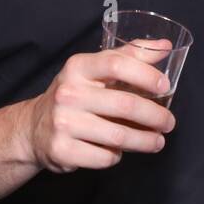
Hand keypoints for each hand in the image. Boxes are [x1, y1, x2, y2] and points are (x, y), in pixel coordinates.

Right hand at [24, 50, 176, 173]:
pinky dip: (117, 156)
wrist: (34, 128)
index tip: (165, 86)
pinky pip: (104, 156)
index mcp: (78, 68)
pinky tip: (118, 150)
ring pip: (118, 136)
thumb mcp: (95, 70)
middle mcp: (68, 93)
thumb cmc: (76, 94)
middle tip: (169, 123)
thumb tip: (165, 46)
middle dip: (155, 116)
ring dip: (145, 141)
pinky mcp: (61, 150)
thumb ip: (130, 56)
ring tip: (157, 141)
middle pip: (124, 104)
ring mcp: (62, 122)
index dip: (145, 74)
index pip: (116, 63)